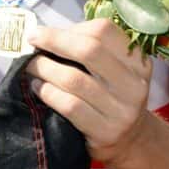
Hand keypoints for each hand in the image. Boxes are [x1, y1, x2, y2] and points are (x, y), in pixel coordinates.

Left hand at [25, 18, 155, 164]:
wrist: (130, 140)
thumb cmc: (111, 96)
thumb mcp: (114, 70)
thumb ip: (90, 50)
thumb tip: (47, 35)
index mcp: (137, 61)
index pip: (104, 31)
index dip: (71, 28)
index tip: (46, 31)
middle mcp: (133, 83)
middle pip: (89, 50)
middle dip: (54, 41)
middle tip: (32, 39)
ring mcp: (121, 109)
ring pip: (74, 79)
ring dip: (44, 68)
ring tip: (30, 66)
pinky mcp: (105, 130)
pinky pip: (69, 105)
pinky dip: (47, 93)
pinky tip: (37, 88)